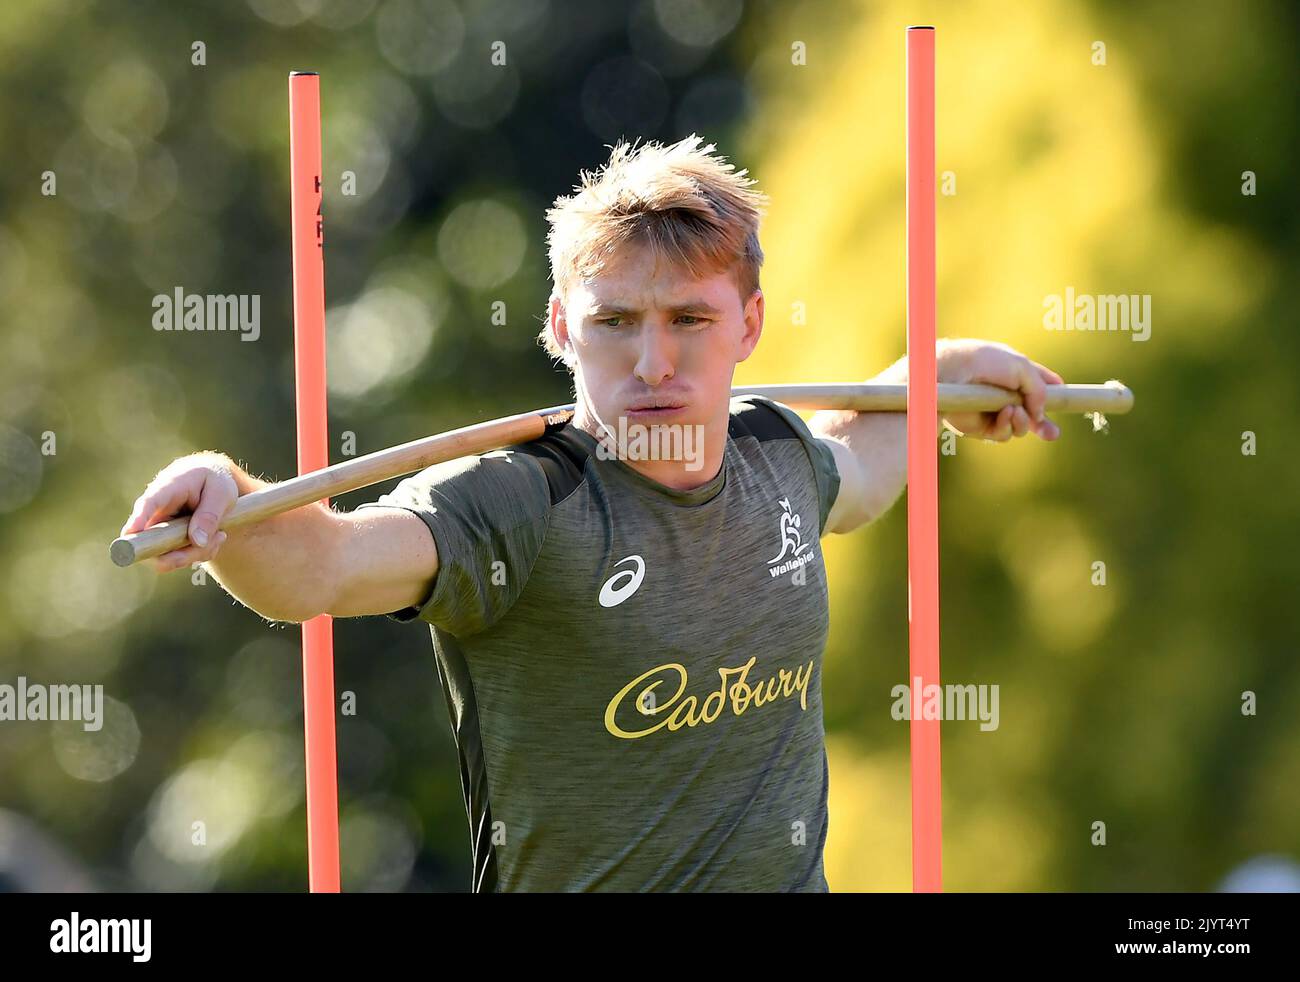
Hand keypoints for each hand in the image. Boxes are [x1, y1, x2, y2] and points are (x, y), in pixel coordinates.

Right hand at [119, 454, 238, 571]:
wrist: (212, 482)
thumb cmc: (214, 482)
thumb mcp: (221, 492)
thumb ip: (210, 515)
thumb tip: (197, 541)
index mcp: (167, 488)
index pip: (148, 505)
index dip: (138, 520)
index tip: (130, 534)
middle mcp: (155, 511)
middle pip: (152, 542)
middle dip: (183, 553)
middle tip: (214, 542)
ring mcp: (157, 528)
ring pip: (165, 557)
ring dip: (197, 553)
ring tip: (220, 535)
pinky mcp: (164, 542)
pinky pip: (177, 559)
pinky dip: (199, 554)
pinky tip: (215, 538)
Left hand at [937, 339, 1062, 441]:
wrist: (953, 374)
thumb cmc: (984, 362)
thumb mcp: (1022, 367)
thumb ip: (1039, 389)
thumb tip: (1040, 413)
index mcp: (1014, 373)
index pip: (1038, 384)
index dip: (1053, 393)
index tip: (1066, 400)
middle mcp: (1004, 394)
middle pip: (1031, 414)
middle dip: (1043, 424)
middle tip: (1052, 433)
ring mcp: (992, 411)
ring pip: (1019, 427)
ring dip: (1023, 422)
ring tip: (1014, 412)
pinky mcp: (979, 427)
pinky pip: (1002, 434)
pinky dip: (1007, 426)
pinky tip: (1004, 415)